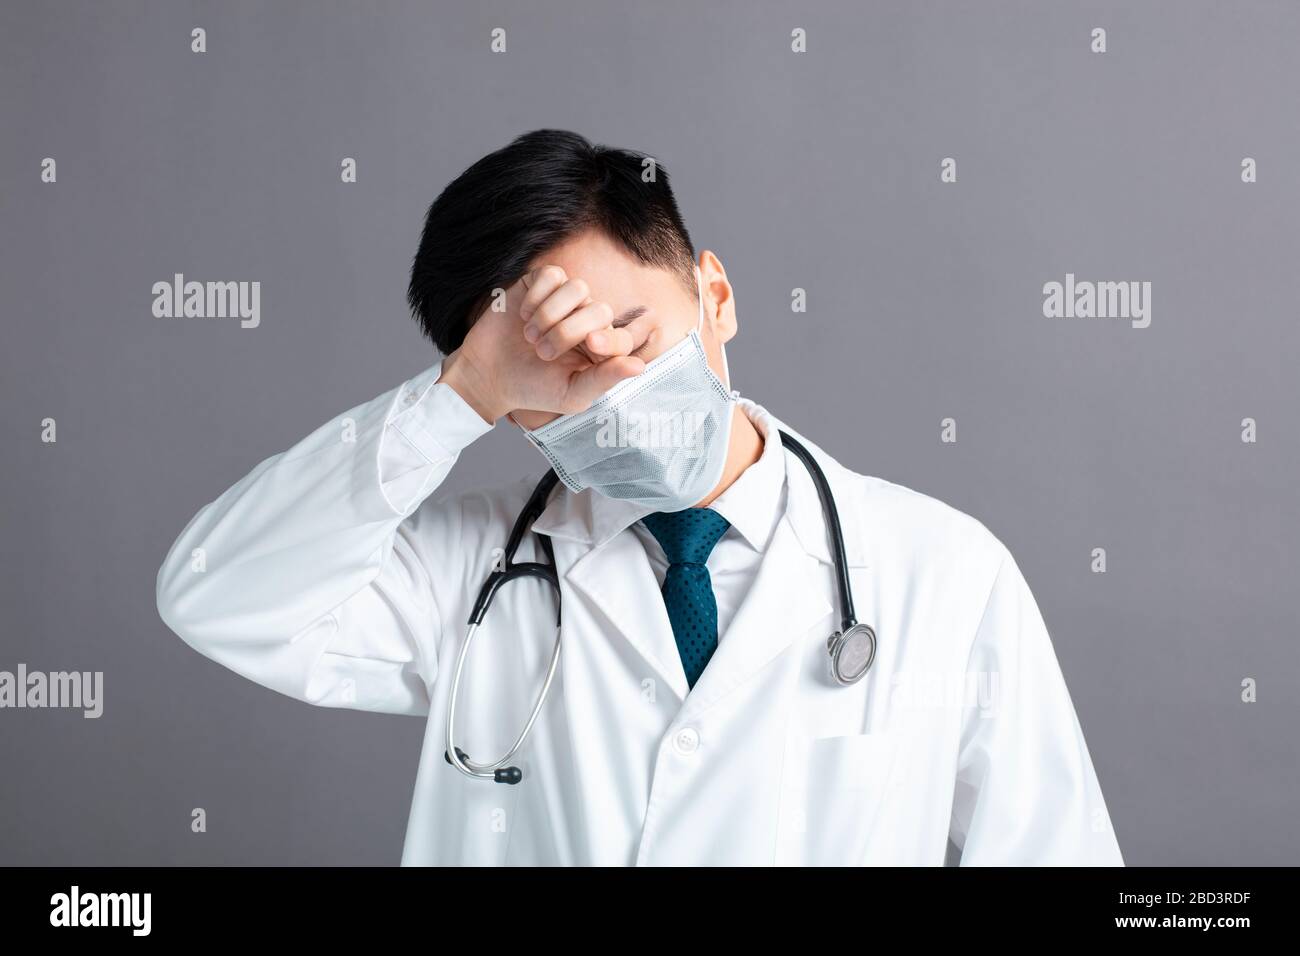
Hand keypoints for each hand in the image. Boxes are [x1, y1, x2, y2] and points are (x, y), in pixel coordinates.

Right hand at [438, 265, 645, 422]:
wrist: (489, 375)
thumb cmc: (534, 389)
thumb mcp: (571, 395)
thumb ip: (605, 380)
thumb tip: (640, 367)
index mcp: (602, 349)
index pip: (623, 337)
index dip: (610, 338)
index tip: (591, 344)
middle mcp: (588, 320)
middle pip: (600, 309)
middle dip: (569, 332)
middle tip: (542, 352)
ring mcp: (566, 300)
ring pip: (577, 288)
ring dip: (550, 315)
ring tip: (531, 336)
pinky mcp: (540, 283)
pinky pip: (552, 275)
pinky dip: (536, 297)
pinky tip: (523, 315)